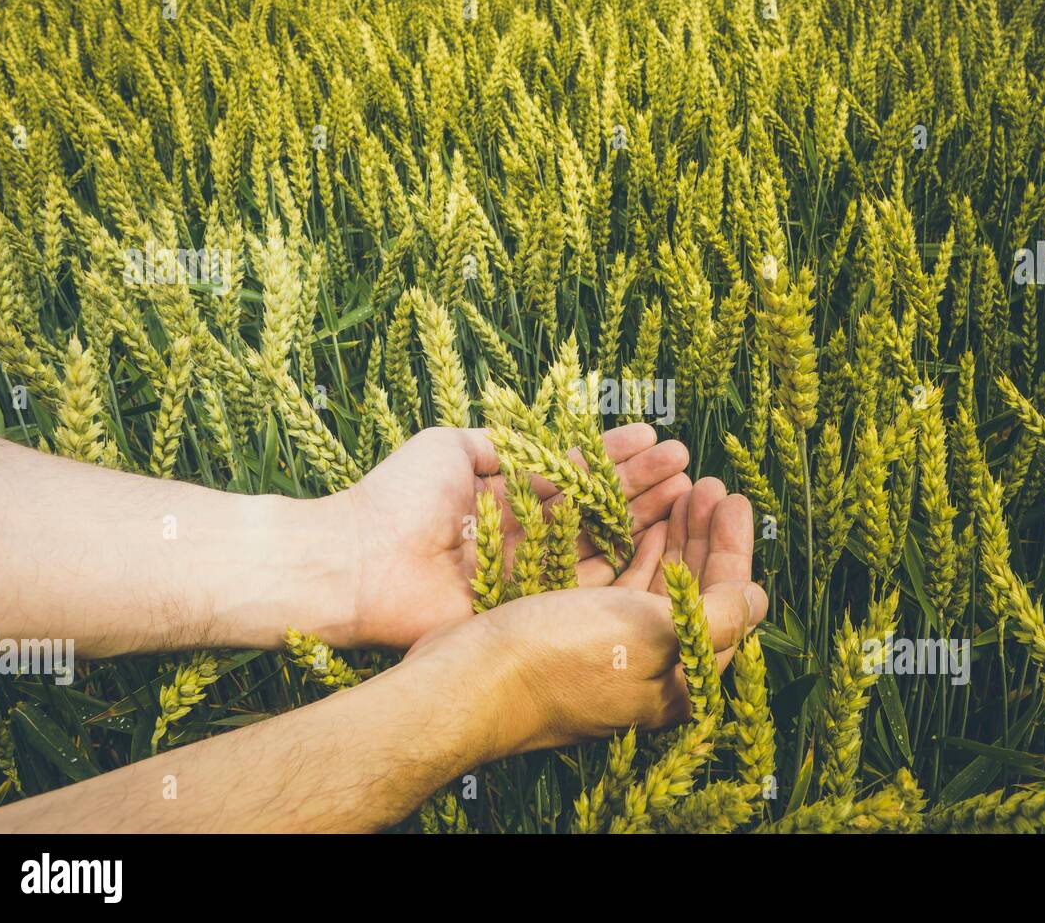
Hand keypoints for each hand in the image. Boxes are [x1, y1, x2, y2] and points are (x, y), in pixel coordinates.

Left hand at [331, 423, 692, 648]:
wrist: (358, 560)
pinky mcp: (527, 606)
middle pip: (593, 507)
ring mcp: (528, 571)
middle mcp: (522, 534)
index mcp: (503, 496)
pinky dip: (621, 562)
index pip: (570, 473)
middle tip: (686, 466)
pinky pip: (581, 584)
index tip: (654, 438)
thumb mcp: (449, 447)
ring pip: (598, 542)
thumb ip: (499, 445)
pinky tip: (658, 538)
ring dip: (642, 516)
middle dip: (640, 484)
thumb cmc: (396, 497)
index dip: (611, 456)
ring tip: (686, 491)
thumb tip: (537, 441)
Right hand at [405, 478, 766, 754]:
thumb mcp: (659, 634)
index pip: (727, 603)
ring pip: (657, 583)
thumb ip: (720, 615)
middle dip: (702, 533)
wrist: (471, 681)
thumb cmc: (566, 655)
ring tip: (678, 488)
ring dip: (671, 533)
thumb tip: (759, 598)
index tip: (731, 497)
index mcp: (683, 680)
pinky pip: (619, 587)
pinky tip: (636, 521)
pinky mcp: (576, 635)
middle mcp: (654, 670)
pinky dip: (634, 549)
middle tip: (705, 483)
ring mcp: (613, 652)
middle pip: (694, 590)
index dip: (732, 547)